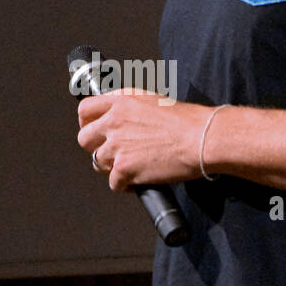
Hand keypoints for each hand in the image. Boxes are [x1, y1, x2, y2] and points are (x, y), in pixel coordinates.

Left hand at [77, 89, 212, 190]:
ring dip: (110, 167)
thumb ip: (127, 105)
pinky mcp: (125, 168)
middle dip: (96, 147)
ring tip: (127, 167)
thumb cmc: (186, 120)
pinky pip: (113, 183)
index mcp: (120, 102)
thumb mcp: (151, 99)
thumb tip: (114, 113)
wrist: (201, 138)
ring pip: (97, 162)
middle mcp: (114, 121)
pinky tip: (135, 181)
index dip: (87, 123)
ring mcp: (117, 145)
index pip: (85, 110)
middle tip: (110, 152)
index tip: (94, 130)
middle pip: (84, 139)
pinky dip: (123, 185)